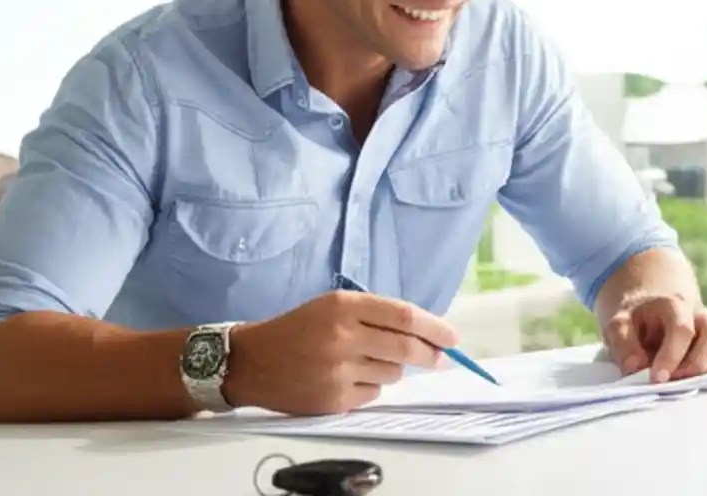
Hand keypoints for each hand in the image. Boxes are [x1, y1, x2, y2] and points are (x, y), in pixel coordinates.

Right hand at [222, 290, 458, 414]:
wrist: (253, 361)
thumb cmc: (298, 329)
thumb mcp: (332, 307)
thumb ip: (376, 316)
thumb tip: (426, 334)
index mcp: (344, 306)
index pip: (404, 316)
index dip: (435, 327)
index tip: (453, 337)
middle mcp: (342, 336)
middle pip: (406, 348)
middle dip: (431, 354)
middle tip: (440, 358)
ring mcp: (338, 370)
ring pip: (392, 373)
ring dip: (392, 369)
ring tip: (365, 362)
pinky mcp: (334, 399)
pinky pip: (373, 394)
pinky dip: (370, 387)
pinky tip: (347, 378)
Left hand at [602, 294, 706, 383]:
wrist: (651, 300)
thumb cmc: (636, 316)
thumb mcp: (618, 323)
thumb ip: (623, 343)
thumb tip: (635, 367)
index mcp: (673, 305)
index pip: (681, 329)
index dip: (672, 355)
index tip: (657, 378)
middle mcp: (700, 315)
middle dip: (698, 363)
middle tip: (677, 382)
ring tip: (698, 384)